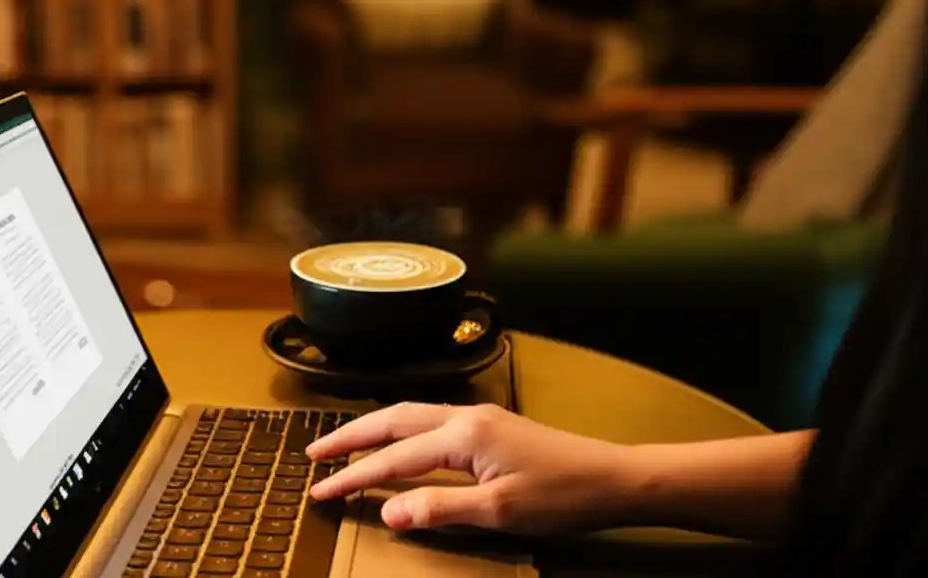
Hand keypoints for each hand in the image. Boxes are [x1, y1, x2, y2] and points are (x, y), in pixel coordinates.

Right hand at [306, 402, 637, 533]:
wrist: (613, 478)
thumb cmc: (562, 497)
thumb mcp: (499, 512)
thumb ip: (439, 509)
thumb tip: (388, 512)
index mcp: (464, 435)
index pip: (394, 456)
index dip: (355, 476)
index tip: (320, 492)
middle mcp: (465, 417)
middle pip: (394, 419)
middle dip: (351, 437)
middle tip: (313, 455)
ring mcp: (479, 418)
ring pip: (411, 414)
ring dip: (374, 428)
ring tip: (343, 445)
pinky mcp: (490, 426)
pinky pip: (430, 421)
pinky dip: (401, 429)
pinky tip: (397, 442)